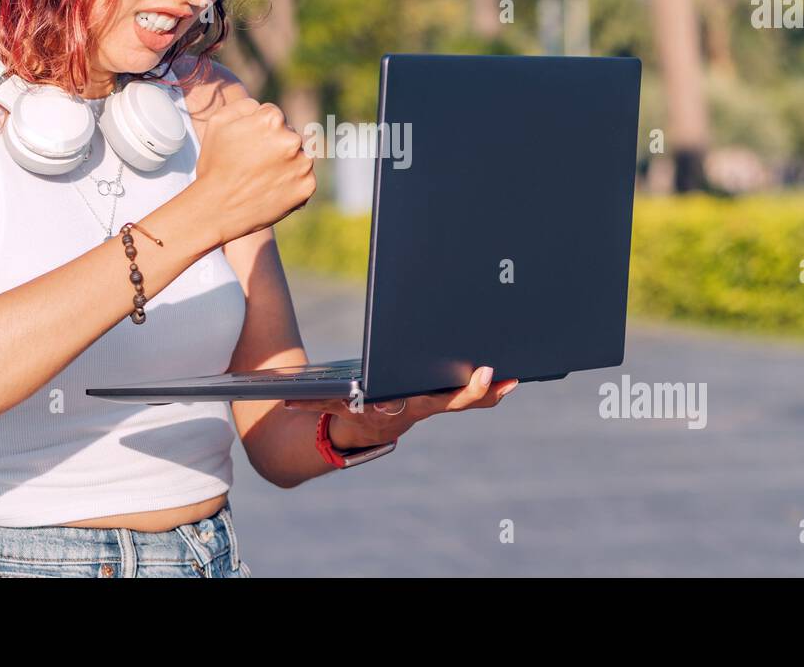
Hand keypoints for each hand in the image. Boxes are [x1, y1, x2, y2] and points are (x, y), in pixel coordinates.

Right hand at [194, 96, 315, 244]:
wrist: (217, 209)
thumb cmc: (215, 165)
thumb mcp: (218, 122)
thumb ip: (245, 105)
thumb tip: (261, 107)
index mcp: (272, 120)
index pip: (274, 116)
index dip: (258, 132)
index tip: (248, 147)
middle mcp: (293, 139)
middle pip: (289, 136)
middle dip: (275, 147)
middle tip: (254, 165)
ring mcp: (303, 164)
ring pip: (298, 157)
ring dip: (286, 164)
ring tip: (262, 179)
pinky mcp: (308, 187)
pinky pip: (304, 179)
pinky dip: (292, 184)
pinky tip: (271, 190)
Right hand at [282, 366, 520, 450]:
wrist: (355, 431)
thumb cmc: (341, 409)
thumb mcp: (326, 404)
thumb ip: (312, 400)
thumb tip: (288, 397)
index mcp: (395, 408)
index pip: (420, 402)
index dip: (444, 394)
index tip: (463, 381)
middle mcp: (419, 408)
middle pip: (451, 401)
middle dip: (474, 390)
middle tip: (492, 372)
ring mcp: (432, 405)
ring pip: (466, 399)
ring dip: (490, 389)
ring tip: (515, 374)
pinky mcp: (439, 398)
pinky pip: (468, 395)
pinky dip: (488, 387)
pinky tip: (510, 374)